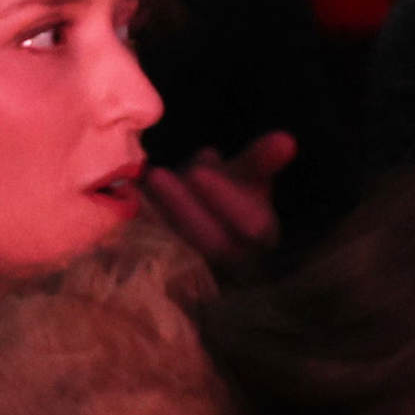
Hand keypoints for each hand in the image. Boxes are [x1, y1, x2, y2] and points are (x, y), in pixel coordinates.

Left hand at [139, 131, 291, 262]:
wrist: (195, 218)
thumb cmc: (223, 194)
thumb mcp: (243, 176)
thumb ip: (260, 159)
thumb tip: (287, 140)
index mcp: (261, 236)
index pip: (253, 227)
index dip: (226, 199)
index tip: (200, 169)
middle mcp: (236, 259)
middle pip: (213, 244)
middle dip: (185, 207)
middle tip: (158, 175)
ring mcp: (202, 269)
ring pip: (181, 251)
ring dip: (158, 216)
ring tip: (140, 184)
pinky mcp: (170, 274)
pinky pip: (153, 257)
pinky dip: (139, 228)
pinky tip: (127, 202)